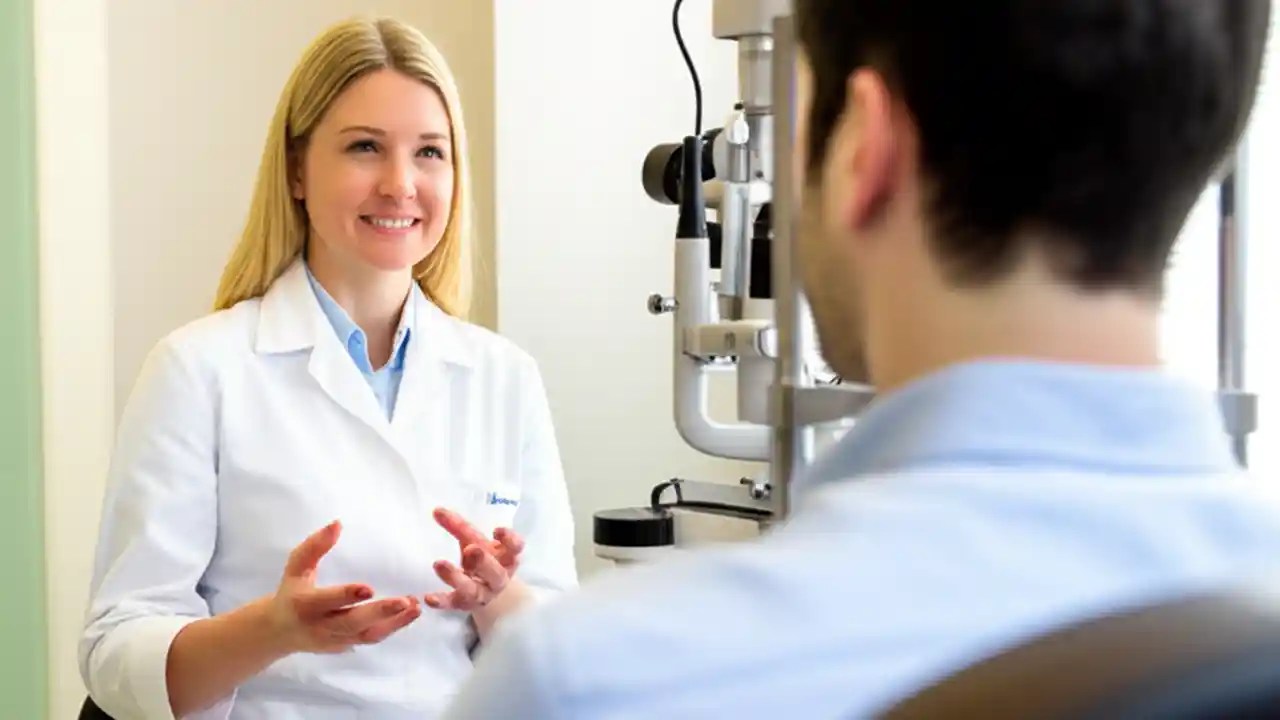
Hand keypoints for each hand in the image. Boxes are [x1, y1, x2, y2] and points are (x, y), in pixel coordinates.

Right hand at [268, 520, 420, 653]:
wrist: (280, 632)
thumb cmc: (291, 591)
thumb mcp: (296, 567)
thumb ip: (315, 546)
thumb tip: (337, 523)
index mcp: (305, 605)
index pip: (326, 601)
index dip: (346, 596)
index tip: (369, 588)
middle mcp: (320, 626)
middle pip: (351, 622)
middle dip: (379, 613)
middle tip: (405, 601)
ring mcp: (335, 640)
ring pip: (367, 635)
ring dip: (394, 623)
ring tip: (416, 606)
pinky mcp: (347, 646)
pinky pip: (372, 638)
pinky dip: (393, 627)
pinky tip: (411, 613)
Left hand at [423, 508, 524, 610]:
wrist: (487, 590)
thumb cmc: (483, 559)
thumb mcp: (475, 541)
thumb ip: (459, 526)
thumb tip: (437, 510)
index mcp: (507, 558)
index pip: (515, 548)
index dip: (509, 540)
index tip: (497, 530)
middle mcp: (498, 578)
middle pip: (495, 573)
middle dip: (484, 562)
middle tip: (471, 550)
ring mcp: (482, 594)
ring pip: (473, 590)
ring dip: (456, 578)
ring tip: (439, 564)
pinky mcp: (464, 604)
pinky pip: (453, 603)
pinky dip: (442, 601)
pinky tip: (428, 597)